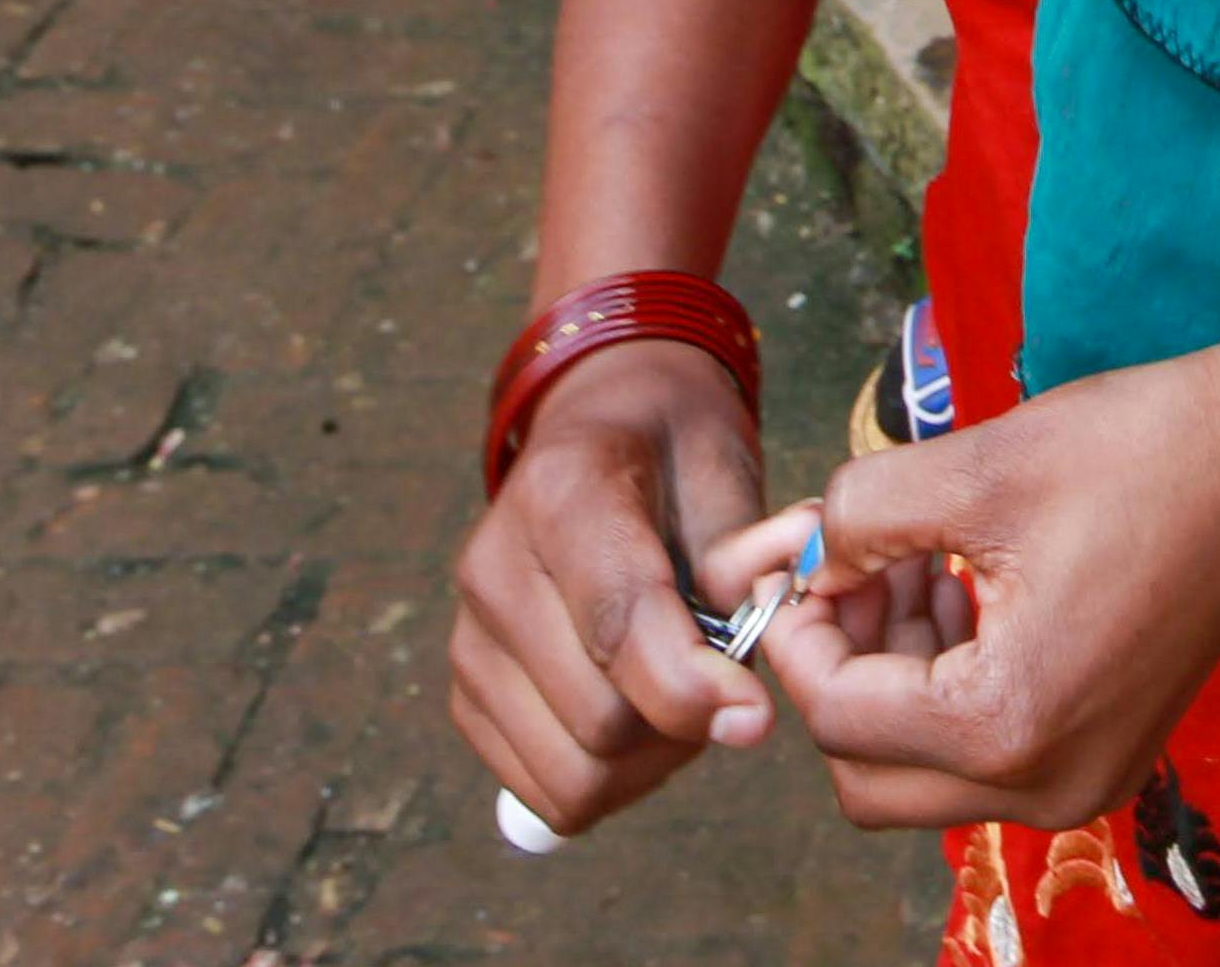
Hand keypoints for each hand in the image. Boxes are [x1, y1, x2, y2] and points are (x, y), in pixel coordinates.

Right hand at [447, 339, 782, 835]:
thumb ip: (745, 576)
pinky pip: (544, 792)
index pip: (618, 624)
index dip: (692, 688)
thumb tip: (752, 697)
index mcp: (562, 491)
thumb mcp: (729, 478)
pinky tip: (637, 717)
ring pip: (573, 774)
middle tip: (725, 683)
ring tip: (682, 699)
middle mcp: (493, 567)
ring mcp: (468, 636)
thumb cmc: (680, 455)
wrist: (606, 427)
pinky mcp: (464, 693)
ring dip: (648, 763)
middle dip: (683, 723)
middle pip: (600, 720)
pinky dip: (607, 779)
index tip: (755, 716)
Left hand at [749, 340, 1219, 830]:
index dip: (799, 633)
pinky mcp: (1105, 757)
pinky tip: (970, 587)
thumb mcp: (971, 467)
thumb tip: (801, 564)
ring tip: (919, 562)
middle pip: (867, 777)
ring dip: (894, 677)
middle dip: (843, 671)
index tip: (800, 559)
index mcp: (1008, 724)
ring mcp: (1083, 782)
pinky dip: (952, 686)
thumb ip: (855, 520)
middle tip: (860, 572)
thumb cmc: (1135, 451)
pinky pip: (984, 754)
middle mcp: (1046, 785)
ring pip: (921, 772)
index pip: (839, 717)